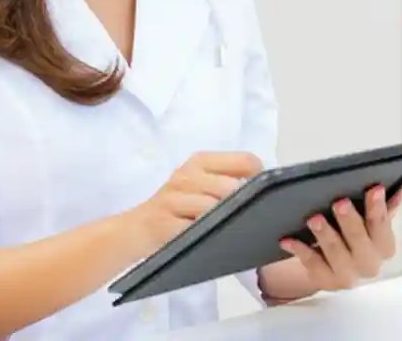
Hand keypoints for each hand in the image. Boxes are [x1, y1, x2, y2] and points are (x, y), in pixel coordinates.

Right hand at [125, 151, 262, 258]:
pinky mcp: (164, 223)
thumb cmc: (176, 208)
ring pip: (215, 208)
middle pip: (233, 187)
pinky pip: (196, 229)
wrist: (134, 230)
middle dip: (244, 205)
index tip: (261, 198)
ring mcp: (174, 198)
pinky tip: (212, 241)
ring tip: (230, 231)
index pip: (246, 161)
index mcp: (201, 161)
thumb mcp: (199, 186)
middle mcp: (188, 174)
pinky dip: (208, 236)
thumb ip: (227, 182)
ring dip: (226, 222)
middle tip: (249, 219)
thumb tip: (268, 191)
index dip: (260, 180)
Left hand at [278, 183, 401, 292]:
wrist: (334, 267)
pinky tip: (289, 239)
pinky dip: (300, 250)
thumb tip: (399, 188)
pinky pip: (311, 263)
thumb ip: (384, 207)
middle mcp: (369, 263)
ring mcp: (347, 275)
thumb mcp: (370, 223)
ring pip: (336, 253)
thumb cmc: (354, 238)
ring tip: (314, 219)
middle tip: (340, 203)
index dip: (378, 207)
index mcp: (384, 246)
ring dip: (325, 235)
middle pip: (359, 240)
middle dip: (350, 221)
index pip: (382, 224)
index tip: (374, 189)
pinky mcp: (325, 280)